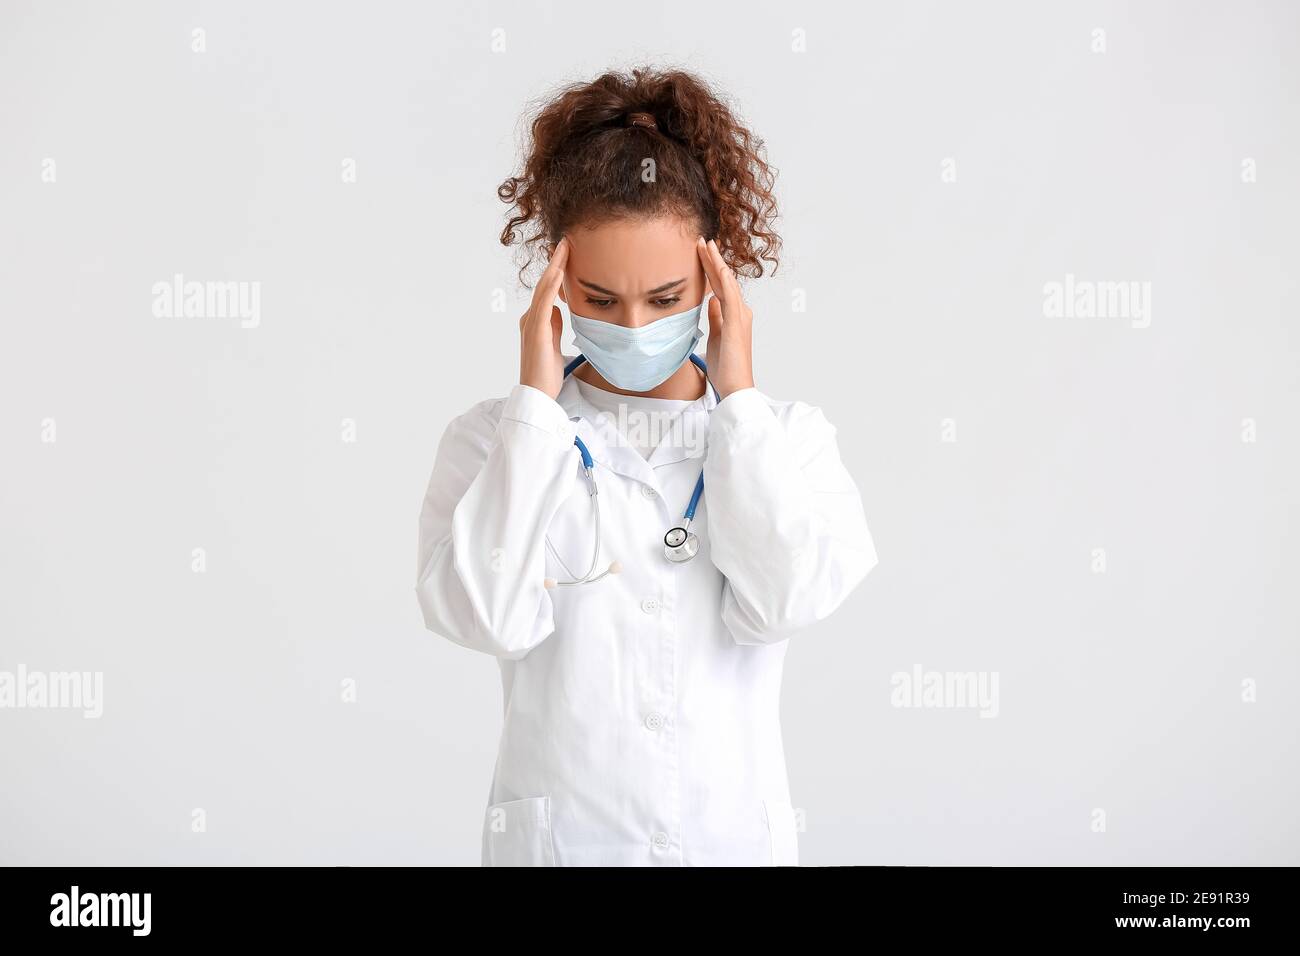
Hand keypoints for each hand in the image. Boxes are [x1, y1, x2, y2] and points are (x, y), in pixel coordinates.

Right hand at [519, 236, 569, 399]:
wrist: (537, 394)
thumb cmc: (546, 374)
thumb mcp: (554, 345)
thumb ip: (555, 327)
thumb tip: (558, 310)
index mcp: (536, 321)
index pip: (548, 291)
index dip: (558, 271)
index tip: (568, 254)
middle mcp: (530, 318)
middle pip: (545, 284)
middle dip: (557, 262)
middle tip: (567, 241)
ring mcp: (531, 323)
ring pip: (544, 288)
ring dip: (555, 266)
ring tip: (565, 247)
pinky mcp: (536, 330)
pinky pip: (544, 302)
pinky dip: (551, 285)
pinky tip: (559, 271)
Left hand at [696, 236, 754, 398]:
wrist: (734, 385)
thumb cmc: (726, 366)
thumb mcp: (716, 336)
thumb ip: (715, 318)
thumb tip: (710, 302)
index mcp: (733, 314)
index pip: (720, 286)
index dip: (710, 268)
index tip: (700, 253)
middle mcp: (740, 311)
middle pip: (723, 279)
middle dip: (713, 259)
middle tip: (702, 241)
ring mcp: (739, 316)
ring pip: (726, 283)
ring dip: (717, 263)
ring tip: (706, 245)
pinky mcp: (736, 324)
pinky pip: (730, 297)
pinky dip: (725, 282)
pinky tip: (719, 268)